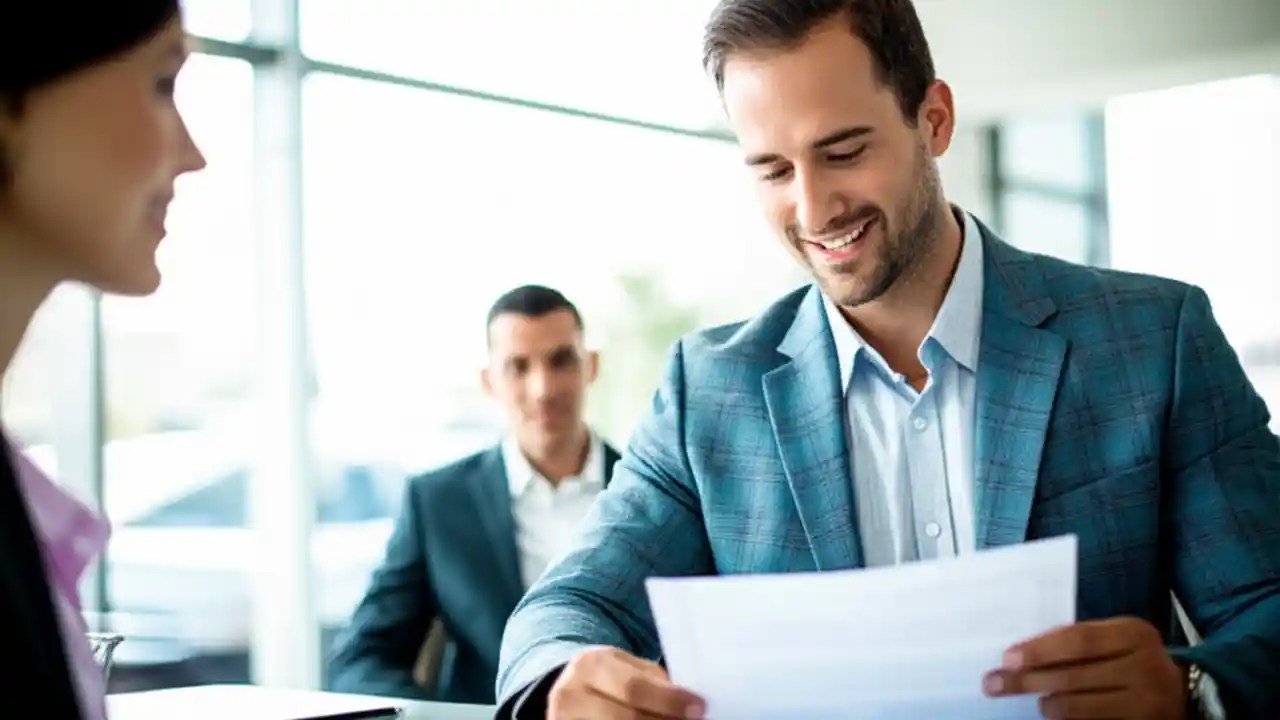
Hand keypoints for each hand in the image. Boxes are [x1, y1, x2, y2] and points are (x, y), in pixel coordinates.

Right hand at [547, 646, 705, 718]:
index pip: (633, 688)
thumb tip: (690, 706)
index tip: (699, 709)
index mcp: (590, 666)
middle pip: (625, 719)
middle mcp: (569, 696)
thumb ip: (654, 683)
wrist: (572, 693)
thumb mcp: (627, 668)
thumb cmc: (611, 680)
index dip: (669, 701)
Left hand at [983, 617, 1186, 718]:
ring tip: (1030, 702)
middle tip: (994, 683)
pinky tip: (1052, 716)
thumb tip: (1021, 653)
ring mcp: (1147, 701)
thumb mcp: (1115, 639)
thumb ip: (1078, 640)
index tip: (1008, 658)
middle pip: (1075, 674)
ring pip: (1082, 706)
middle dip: (1028, 680)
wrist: (1183, 690)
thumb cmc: (1131, 657)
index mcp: (1133, 633)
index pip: (1079, 640)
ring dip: (1048, 704)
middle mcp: (1145, 665)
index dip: (1040, 650)